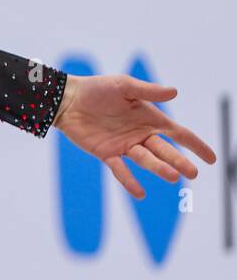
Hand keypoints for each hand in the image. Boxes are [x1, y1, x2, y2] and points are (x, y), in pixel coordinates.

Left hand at [53, 74, 215, 199]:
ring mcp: (124, 146)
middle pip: (165, 150)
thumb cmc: (97, 89)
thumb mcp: (124, 86)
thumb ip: (148, 91)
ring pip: (146, 160)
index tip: (211, 159)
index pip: (178, 133)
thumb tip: (175, 92)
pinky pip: (120, 170)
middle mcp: (140, 134)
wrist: (67, 99)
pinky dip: (130, 181)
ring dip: (159, 168)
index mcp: (149, 118)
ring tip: (172, 176)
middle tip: (192, 173)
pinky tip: (140, 193)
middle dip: (179, 161)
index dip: (196, 145)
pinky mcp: (106, 153)